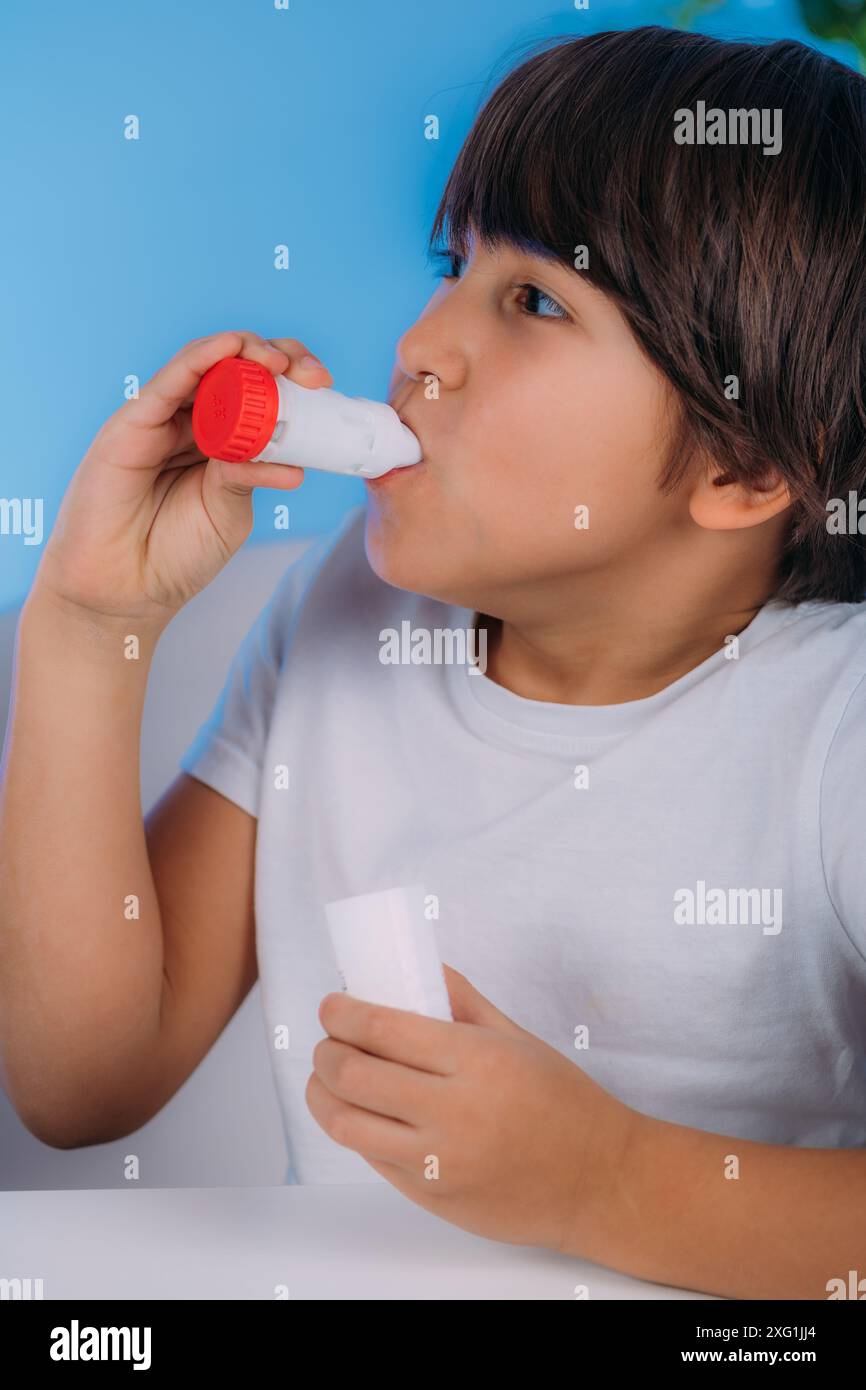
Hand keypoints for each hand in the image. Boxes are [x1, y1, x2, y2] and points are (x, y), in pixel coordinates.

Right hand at [33, 330, 332, 628]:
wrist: (126, 590)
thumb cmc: (175, 554)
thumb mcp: (229, 512)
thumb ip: (251, 478)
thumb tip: (295, 465)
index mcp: (221, 441)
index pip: (260, 393)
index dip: (293, 381)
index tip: (325, 388)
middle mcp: (191, 422)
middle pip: (237, 369)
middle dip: (279, 359)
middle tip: (312, 376)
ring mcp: (162, 419)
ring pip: (206, 364)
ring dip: (246, 351)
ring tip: (281, 361)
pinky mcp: (133, 422)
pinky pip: (170, 380)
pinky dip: (202, 357)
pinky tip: (231, 347)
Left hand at [307, 964, 637, 1251]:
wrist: (597, 1181)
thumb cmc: (564, 1103)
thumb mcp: (519, 1039)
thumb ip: (464, 1002)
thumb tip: (420, 969)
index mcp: (476, 1062)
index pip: (383, 1030)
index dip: (342, 1013)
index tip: (332, 1005)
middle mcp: (452, 1113)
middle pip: (352, 1076)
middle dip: (326, 1051)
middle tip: (329, 1040)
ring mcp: (438, 1163)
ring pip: (347, 1125)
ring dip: (322, 1094)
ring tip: (328, 1077)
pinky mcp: (431, 1198)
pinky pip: (372, 1159)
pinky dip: (356, 1129)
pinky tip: (363, 1112)